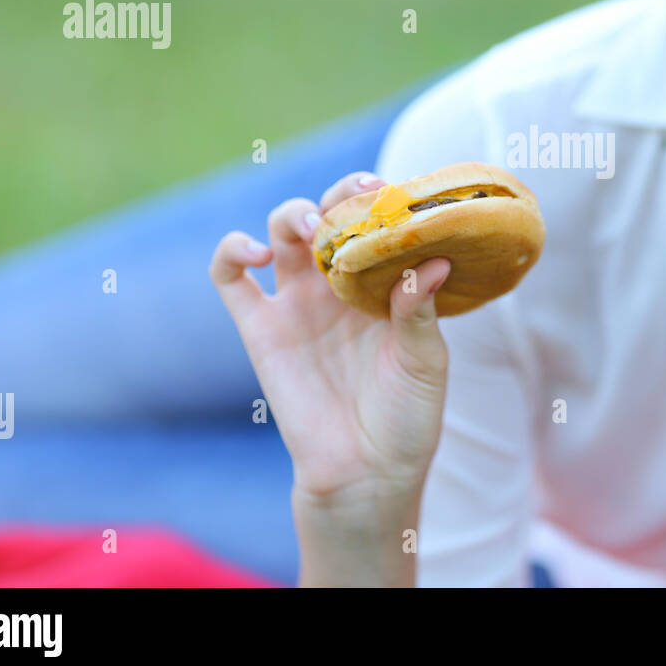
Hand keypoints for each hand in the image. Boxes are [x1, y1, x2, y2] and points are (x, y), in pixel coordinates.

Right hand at [209, 171, 453, 504]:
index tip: (393, 192)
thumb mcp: (425, 361)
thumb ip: (420, 310)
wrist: (367, 473)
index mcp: (382, 282)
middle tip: (359, 197)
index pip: (377, 223)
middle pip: (328, 213)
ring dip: (292, 213)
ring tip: (311, 227)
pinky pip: (230, 278)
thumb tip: (434, 258)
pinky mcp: (260, 328)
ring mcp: (297, 302)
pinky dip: (232, 251)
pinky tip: (256, 253)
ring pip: (280, 231)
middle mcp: (338, 284)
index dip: (381, 201)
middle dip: (340, 195)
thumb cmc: (407, 417)